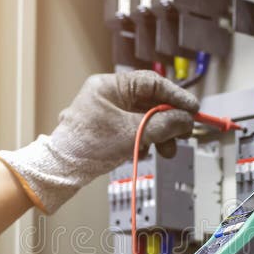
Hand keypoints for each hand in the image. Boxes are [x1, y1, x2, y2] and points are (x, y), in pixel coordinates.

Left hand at [0, 70, 198, 212]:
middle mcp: (108, 95)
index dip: (176, 96)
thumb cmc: (88, 146)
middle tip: (183, 135)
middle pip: (150, 102)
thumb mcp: (133, 133)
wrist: (61, 171)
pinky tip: (144, 153)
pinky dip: (144, 141)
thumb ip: (164, 123)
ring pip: (143, 119)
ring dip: (159, 135)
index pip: (152, 83)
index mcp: (110, 86)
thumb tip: (186, 119)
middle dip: (168, 121)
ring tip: (166, 152)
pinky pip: (133, 130)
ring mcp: (107, 112)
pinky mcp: (107, 130)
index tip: (192, 109)